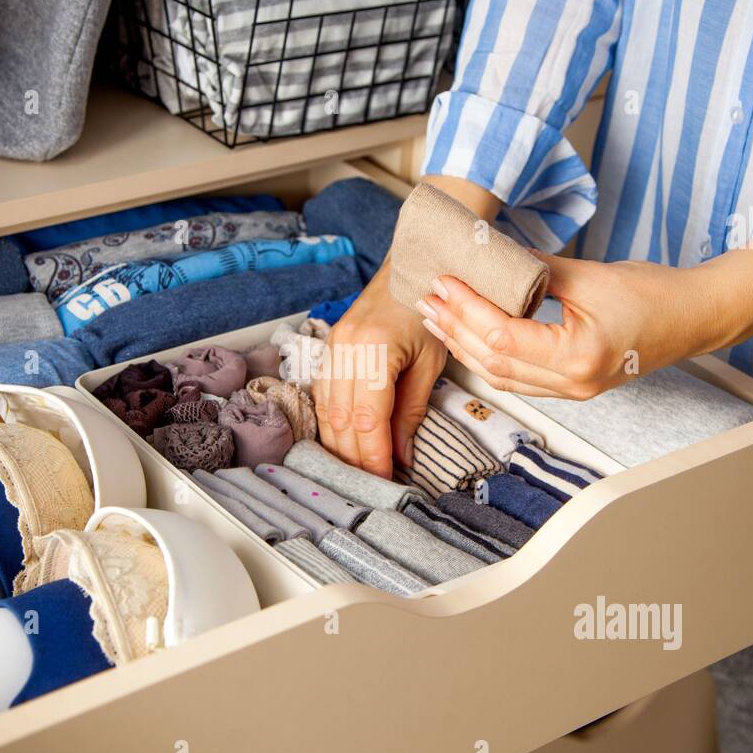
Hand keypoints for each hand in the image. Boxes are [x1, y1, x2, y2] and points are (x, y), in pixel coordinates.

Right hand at [312, 262, 447, 476]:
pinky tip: (340, 444)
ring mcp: (332, 348)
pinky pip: (322, 397)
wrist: (411, 264)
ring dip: (339, 447)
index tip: (385, 483)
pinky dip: (331, 425)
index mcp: (374, 350)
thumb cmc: (429, 307)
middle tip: (369, 488)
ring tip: (354, 474)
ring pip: (326, 412)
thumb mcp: (430, 362)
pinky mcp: (328, 350)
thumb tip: (402, 456)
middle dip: (354, 459)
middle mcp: (345, 349)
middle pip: (342, 421)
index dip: (374, 456)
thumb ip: (412, 410)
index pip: (368, 419)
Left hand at [415, 239, 752, 398]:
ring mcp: (571, 390)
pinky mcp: (570, 385)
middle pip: (493, 362)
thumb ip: (536, 270)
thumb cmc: (654, 294)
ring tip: (436, 315)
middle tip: (427, 297)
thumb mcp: (591, 274)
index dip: (467, 308)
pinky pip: (516, 377)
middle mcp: (573, 383)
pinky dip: (487, 355)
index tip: (444, 281)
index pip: (502, 336)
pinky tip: (468, 333)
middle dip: (454, 328)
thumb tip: (490, 256)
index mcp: (578, 357)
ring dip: (464, 345)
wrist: (694, 317)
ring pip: (500, 375)